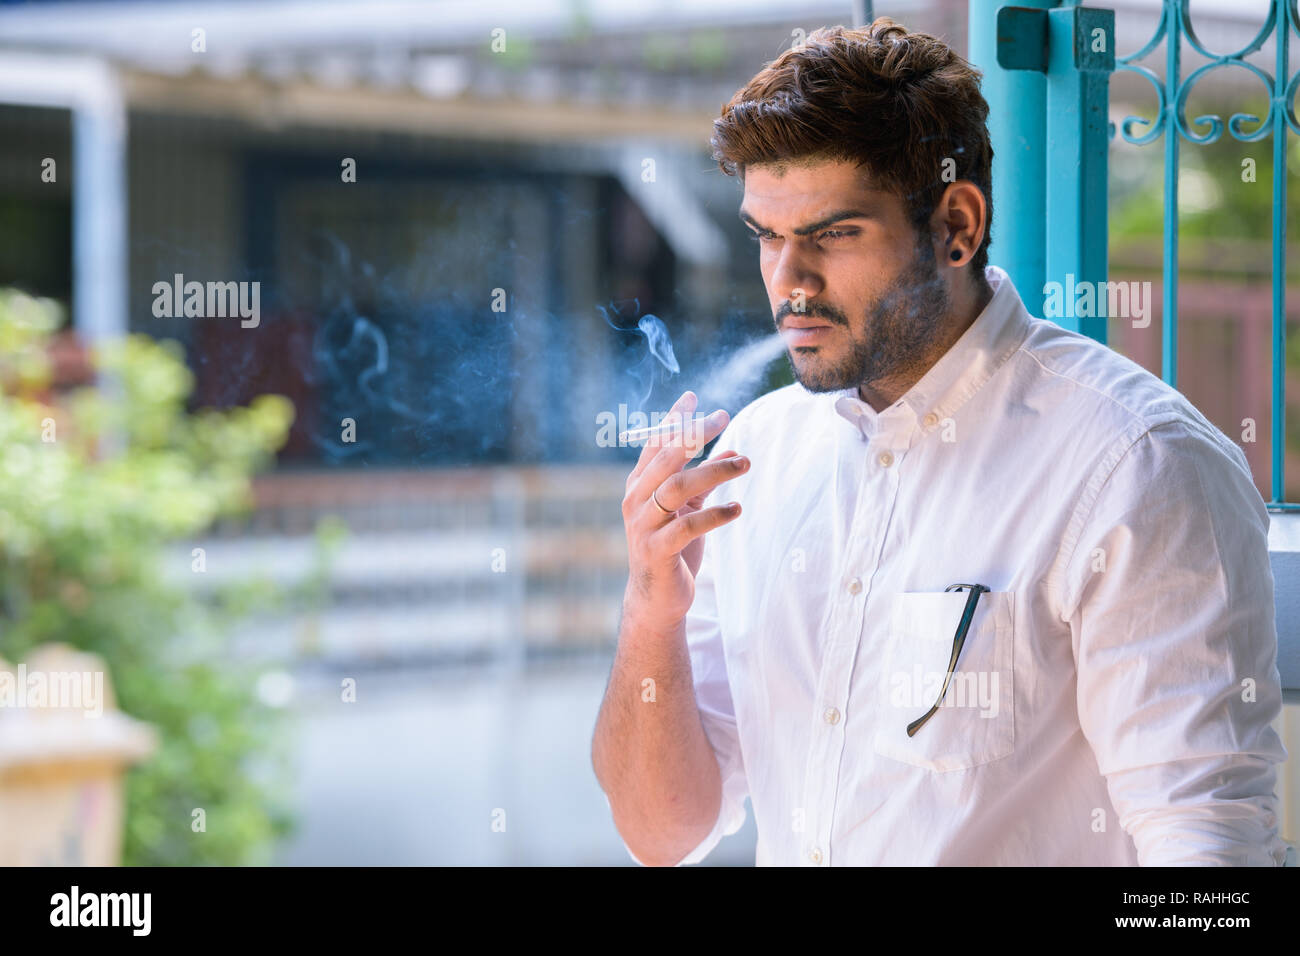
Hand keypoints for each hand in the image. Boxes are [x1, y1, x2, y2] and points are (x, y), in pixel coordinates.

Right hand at [620, 390, 748, 628]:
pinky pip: (686, 526)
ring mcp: (643, 525)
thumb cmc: (673, 548)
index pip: (654, 443)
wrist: (656, 599)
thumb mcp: (690, 509)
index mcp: (639, 485)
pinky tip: (736, 508)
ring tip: (745, 463)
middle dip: (694, 434)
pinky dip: (714, 514)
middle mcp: (636, 500)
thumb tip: (735, 452)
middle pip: (665, 457)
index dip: (673, 419)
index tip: (693, 397)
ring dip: (713, 471)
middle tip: (724, 418)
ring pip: (676, 487)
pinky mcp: (656, 550)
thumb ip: (706, 481)